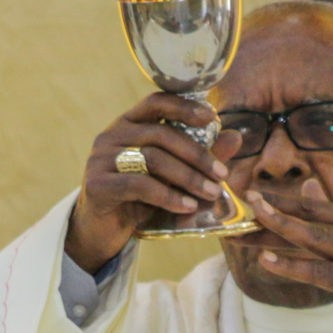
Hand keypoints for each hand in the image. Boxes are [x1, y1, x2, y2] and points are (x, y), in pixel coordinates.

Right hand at [70, 93, 237, 271]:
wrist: (102, 230)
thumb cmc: (139, 198)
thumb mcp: (172, 175)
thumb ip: (200, 155)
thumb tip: (235, 137)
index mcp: (128, 124)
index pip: (155, 102)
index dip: (184, 106)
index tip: (212, 117)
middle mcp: (111, 135)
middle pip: (160, 134)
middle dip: (196, 154)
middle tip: (221, 174)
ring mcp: (100, 159)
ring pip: (152, 159)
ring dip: (188, 177)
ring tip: (211, 193)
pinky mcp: (97, 185)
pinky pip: (139, 186)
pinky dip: (168, 196)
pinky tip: (188, 206)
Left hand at [244, 187, 332, 332]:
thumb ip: (331, 218)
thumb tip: (306, 187)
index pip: (311, 205)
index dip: (279, 201)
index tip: (250, 197)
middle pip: (307, 218)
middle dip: (272, 211)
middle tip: (242, 204)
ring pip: (311, 239)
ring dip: (278, 230)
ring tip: (249, 224)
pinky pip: (317, 271)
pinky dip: (290, 266)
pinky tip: (265, 262)